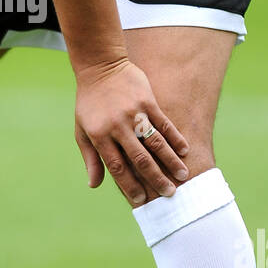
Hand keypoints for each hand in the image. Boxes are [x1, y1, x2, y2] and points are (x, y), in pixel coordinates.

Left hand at [74, 58, 188, 205]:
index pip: (117, 166)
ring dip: (170, 161)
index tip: (141, 200)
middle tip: (169, 193)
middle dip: (155, 178)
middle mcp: (118, 126)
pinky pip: (164, 123)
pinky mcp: (147, 101)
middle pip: (140, 158)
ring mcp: (134, 113)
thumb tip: (94, 185)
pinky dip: (175, 138)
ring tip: (182, 176)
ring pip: (156, 142)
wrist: (100, 67)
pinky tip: (185, 150)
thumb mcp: (82, 130)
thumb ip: (90, 158)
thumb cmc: (89, 103)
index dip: (129, 185)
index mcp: (99, 135)